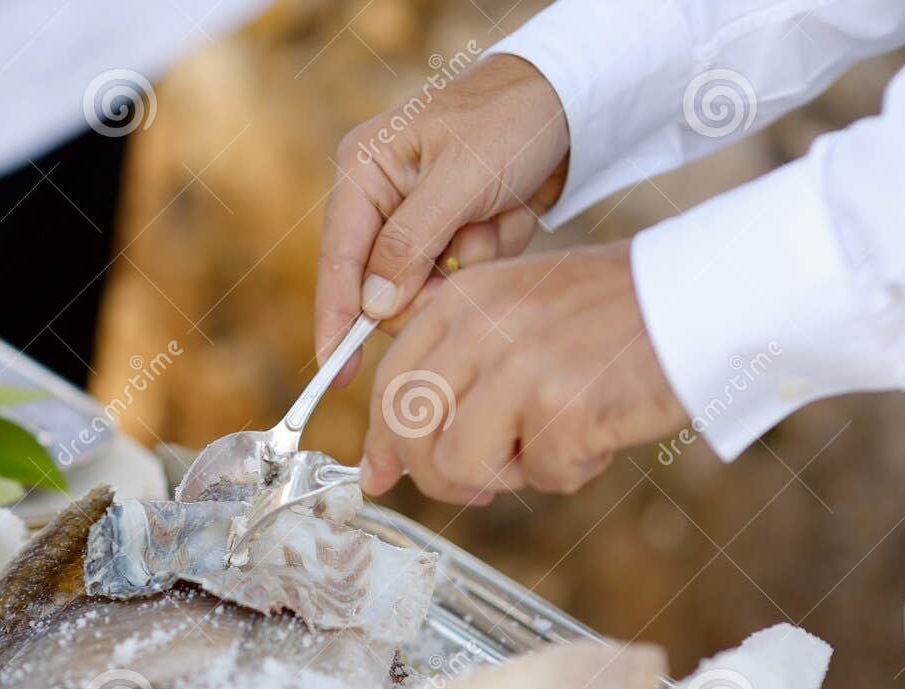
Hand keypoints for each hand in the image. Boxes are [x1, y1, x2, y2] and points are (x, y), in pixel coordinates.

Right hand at [316, 54, 570, 386]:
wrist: (567, 98)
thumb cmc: (508, 118)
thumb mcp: (460, 178)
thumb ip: (412, 244)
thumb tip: (373, 306)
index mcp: (363, 174)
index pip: (339, 261)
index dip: (337, 321)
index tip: (338, 374)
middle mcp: (379, 201)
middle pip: (383, 288)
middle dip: (432, 282)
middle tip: (469, 249)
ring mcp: (413, 222)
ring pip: (426, 289)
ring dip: (468, 263)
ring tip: (493, 214)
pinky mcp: (447, 236)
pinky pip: (459, 278)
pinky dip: (488, 254)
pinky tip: (502, 214)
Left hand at [361, 243, 689, 501]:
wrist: (699, 300)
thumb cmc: (615, 316)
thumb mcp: (518, 314)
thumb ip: (456, 369)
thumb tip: (389, 457)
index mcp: (462, 301)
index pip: (389, 383)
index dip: (383, 440)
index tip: (383, 475)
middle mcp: (479, 329)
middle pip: (411, 432)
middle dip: (437, 475)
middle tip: (480, 482)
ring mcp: (517, 369)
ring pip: (459, 464)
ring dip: (505, 476)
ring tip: (550, 449)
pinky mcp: (560, 408)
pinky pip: (540, 475)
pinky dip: (571, 471)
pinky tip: (598, 436)